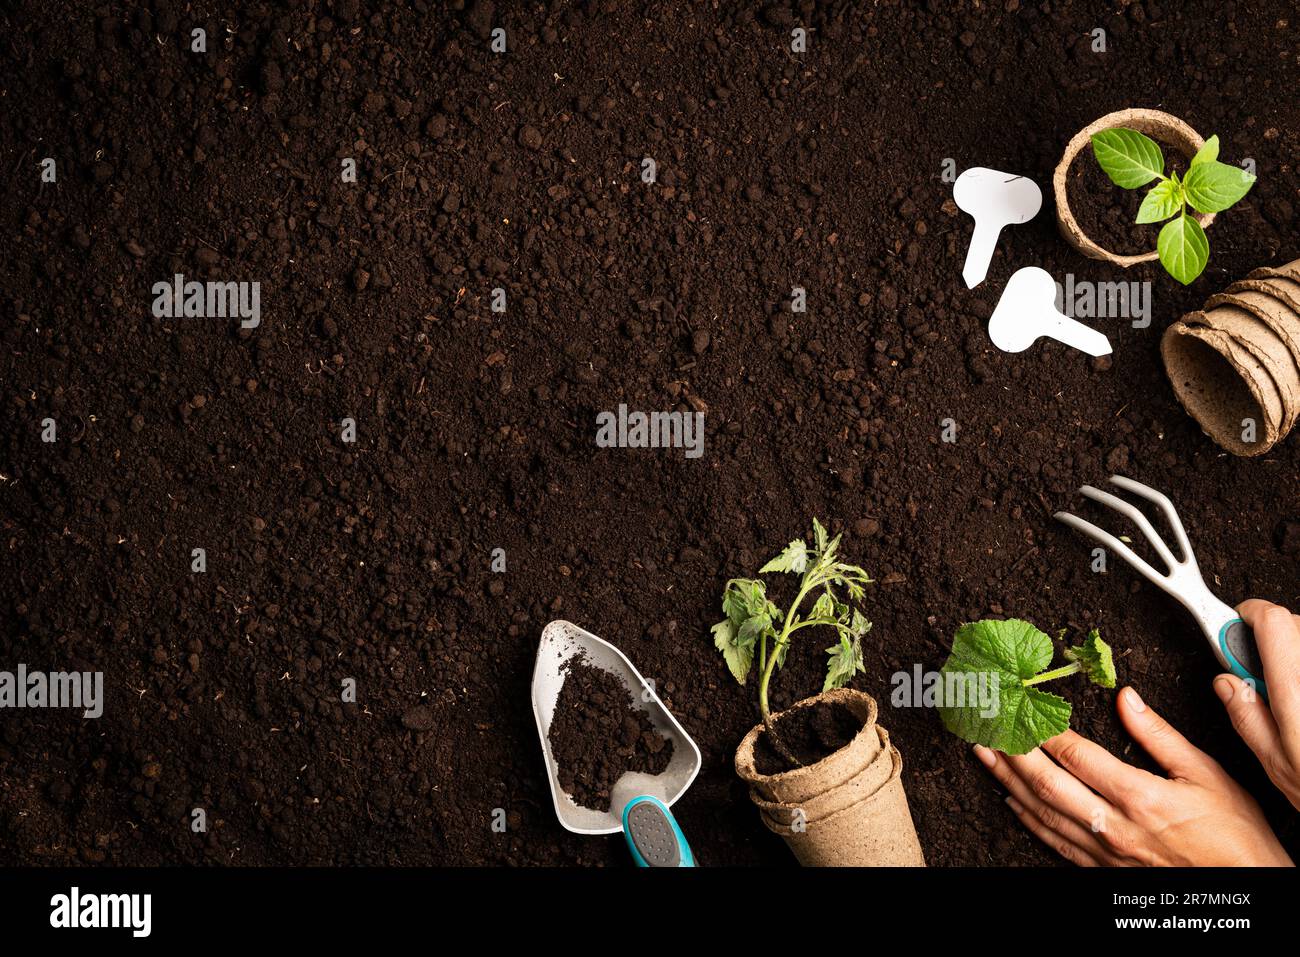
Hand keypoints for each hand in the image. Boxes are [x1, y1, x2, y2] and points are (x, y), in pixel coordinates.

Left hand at [976, 686, 1292, 865]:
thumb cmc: (1233, 833)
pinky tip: (1011, 800)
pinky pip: (1055, 842)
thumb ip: (1160, 735)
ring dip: (1009, 781)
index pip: (1075, 756)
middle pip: (1048, 784)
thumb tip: (1126, 698)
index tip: (1022, 706)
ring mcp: (1104, 851)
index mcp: (1139, 796)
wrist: (1246, 886)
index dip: (1043, 730)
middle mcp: (1114, 826)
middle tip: (986, 726)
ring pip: (1044, 813)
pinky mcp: (1103, 869)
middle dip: (1012, 753)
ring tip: (985, 754)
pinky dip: (1029, 818)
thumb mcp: (1205, 774)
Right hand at [1215, 599, 1299, 811]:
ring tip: (1294, 693)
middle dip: (1274, 638)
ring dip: (1296, 655)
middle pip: (1294, 624)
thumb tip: (1228, 684)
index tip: (1235, 630)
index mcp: (1297, 694)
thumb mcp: (1278, 765)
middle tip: (1267, 675)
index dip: (1248, 615)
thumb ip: (1249, 718)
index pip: (1273, 622)